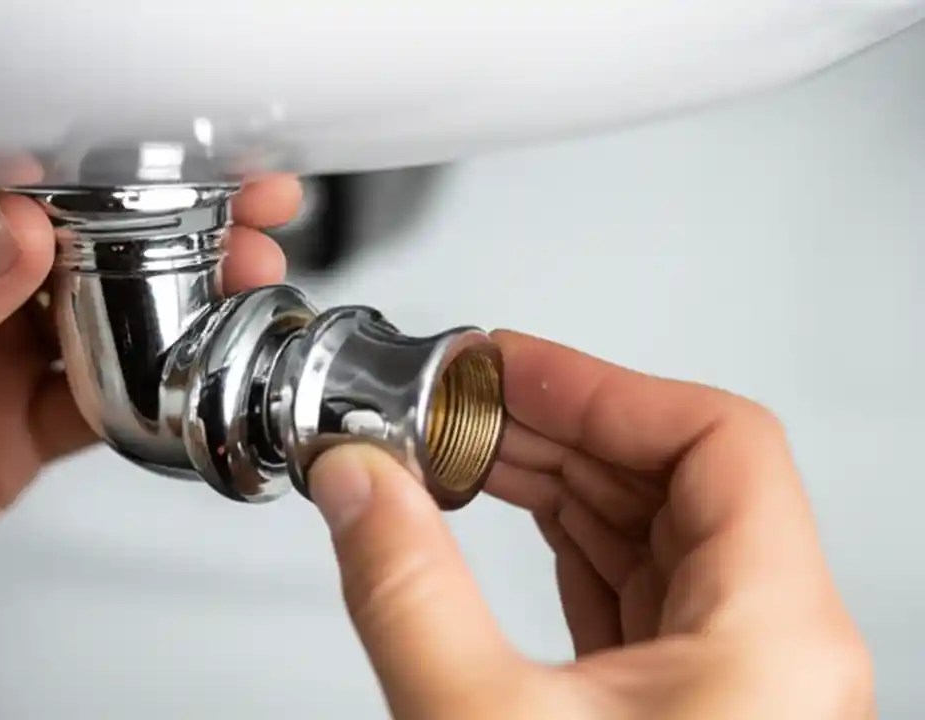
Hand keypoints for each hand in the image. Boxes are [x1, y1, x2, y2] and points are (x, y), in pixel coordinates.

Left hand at [0, 178, 299, 698]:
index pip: (6, 167)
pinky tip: (183, 373)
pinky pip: (100, 396)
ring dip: (175, 298)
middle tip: (240, 214)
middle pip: (79, 233)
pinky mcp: (14, 418)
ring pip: (106, 309)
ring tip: (235, 287)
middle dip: (166, 221)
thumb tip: (17, 232)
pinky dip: (149, 389)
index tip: (163, 160)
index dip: (93, 160)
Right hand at [307, 331, 871, 718]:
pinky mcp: (682, 712)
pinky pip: (629, 592)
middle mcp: (773, 654)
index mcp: (772, 639)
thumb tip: (358, 487)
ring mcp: (731, 686)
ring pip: (650, 534)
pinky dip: (558, 545)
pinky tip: (493, 526)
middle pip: (676, 479)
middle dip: (554, 427)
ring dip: (549, 483)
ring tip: (456, 452)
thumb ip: (403, 589)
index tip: (507, 363)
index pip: (715, 441)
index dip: (600, 383)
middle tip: (458, 402)